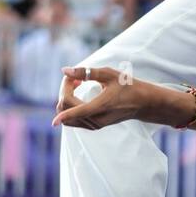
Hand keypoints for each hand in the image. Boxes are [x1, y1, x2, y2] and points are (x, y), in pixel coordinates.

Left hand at [53, 66, 183, 129]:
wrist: (142, 103)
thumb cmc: (127, 86)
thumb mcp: (109, 74)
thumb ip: (85, 72)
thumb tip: (64, 70)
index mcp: (100, 107)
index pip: (75, 112)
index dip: (62, 115)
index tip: (53, 121)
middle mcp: (96, 120)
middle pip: (66, 109)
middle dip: (64, 91)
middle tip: (75, 77)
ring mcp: (94, 125)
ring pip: (68, 116)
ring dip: (66, 98)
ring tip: (77, 82)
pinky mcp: (93, 126)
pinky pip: (74, 118)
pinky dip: (71, 105)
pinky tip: (79, 91)